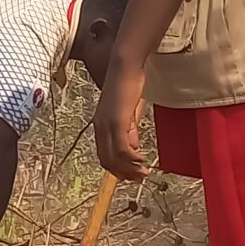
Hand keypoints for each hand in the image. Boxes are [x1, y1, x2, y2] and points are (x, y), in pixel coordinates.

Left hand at [93, 64, 152, 181]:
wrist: (124, 67)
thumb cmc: (127, 85)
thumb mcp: (126, 112)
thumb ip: (129, 130)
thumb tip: (134, 148)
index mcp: (100, 126)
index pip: (104, 155)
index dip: (117, 168)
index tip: (131, 175)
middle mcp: (100, 128)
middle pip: (107, 160)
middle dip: (124, 173)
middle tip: (139, 178)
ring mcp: (107, 125)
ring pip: (115, 157)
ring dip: (130, 168)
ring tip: (144, 172)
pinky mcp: (116, 122)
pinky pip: (122, 148)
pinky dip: (132, 158)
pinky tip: (143, 160)